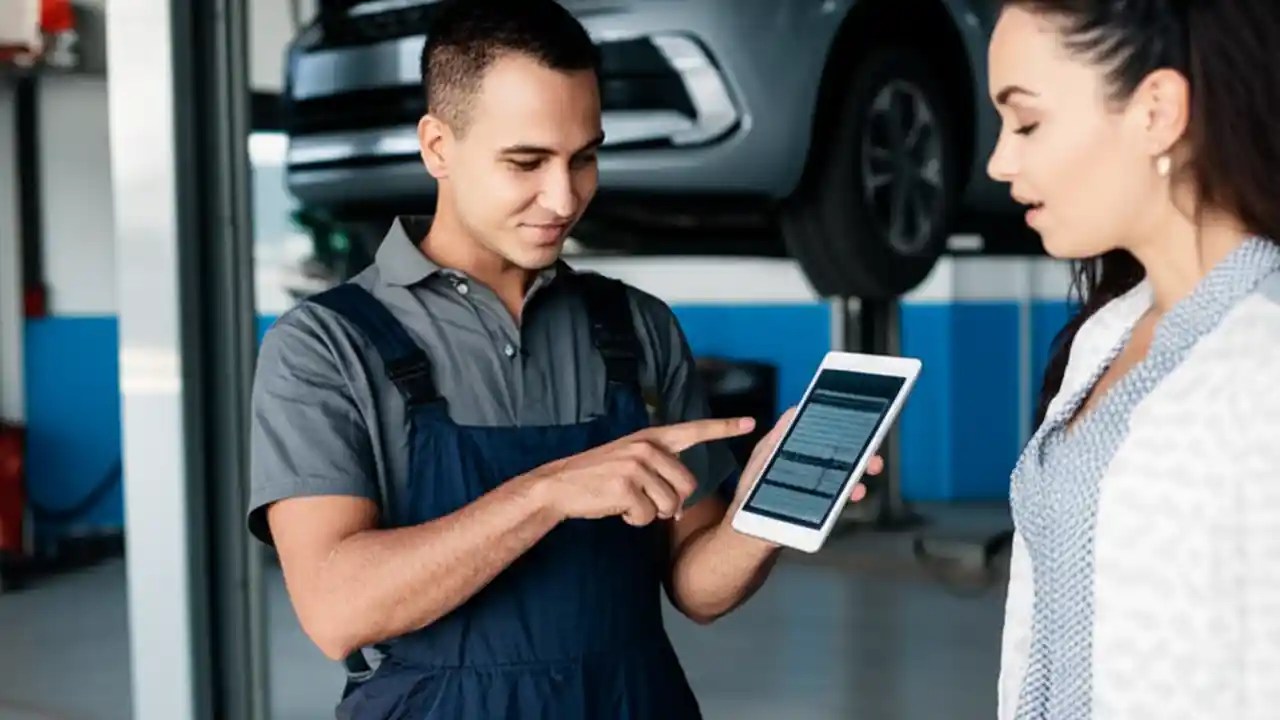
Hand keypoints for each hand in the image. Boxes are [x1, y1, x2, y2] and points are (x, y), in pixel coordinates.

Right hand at [526, 417, 756, 526]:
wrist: (559, 485)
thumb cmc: (597, 477)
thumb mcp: (630, 462)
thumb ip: (659, 472)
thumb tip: (680, 507)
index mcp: (651, 438)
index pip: (694, 430)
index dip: (724, 428)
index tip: (751, 423)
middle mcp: (647, 447)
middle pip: (688, 485)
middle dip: (672, 503)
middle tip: (647, 502)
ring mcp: (636, 466)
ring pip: (670, 505)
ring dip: (651, 514)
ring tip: (628, 502)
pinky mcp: (626, 487)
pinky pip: (648, 517)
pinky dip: (634, 521)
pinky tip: (618, 509)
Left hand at [730, 407, 883, 510]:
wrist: (748, 527)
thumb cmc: (752, 490)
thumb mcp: (762, 457)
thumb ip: (777, 436)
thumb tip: (794, 409)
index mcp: (802, 456)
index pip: (828, 441)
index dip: (844, 432)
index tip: (858, 423)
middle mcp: (814, 472)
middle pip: (843, 458)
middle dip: (862, 451)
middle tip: (873, 448)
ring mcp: (818, 491)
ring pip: (846, 477)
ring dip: (861, 471)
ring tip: (870, 466)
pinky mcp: (819, 509)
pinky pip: (839, 499)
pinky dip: (850, 493)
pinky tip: (855, 490)